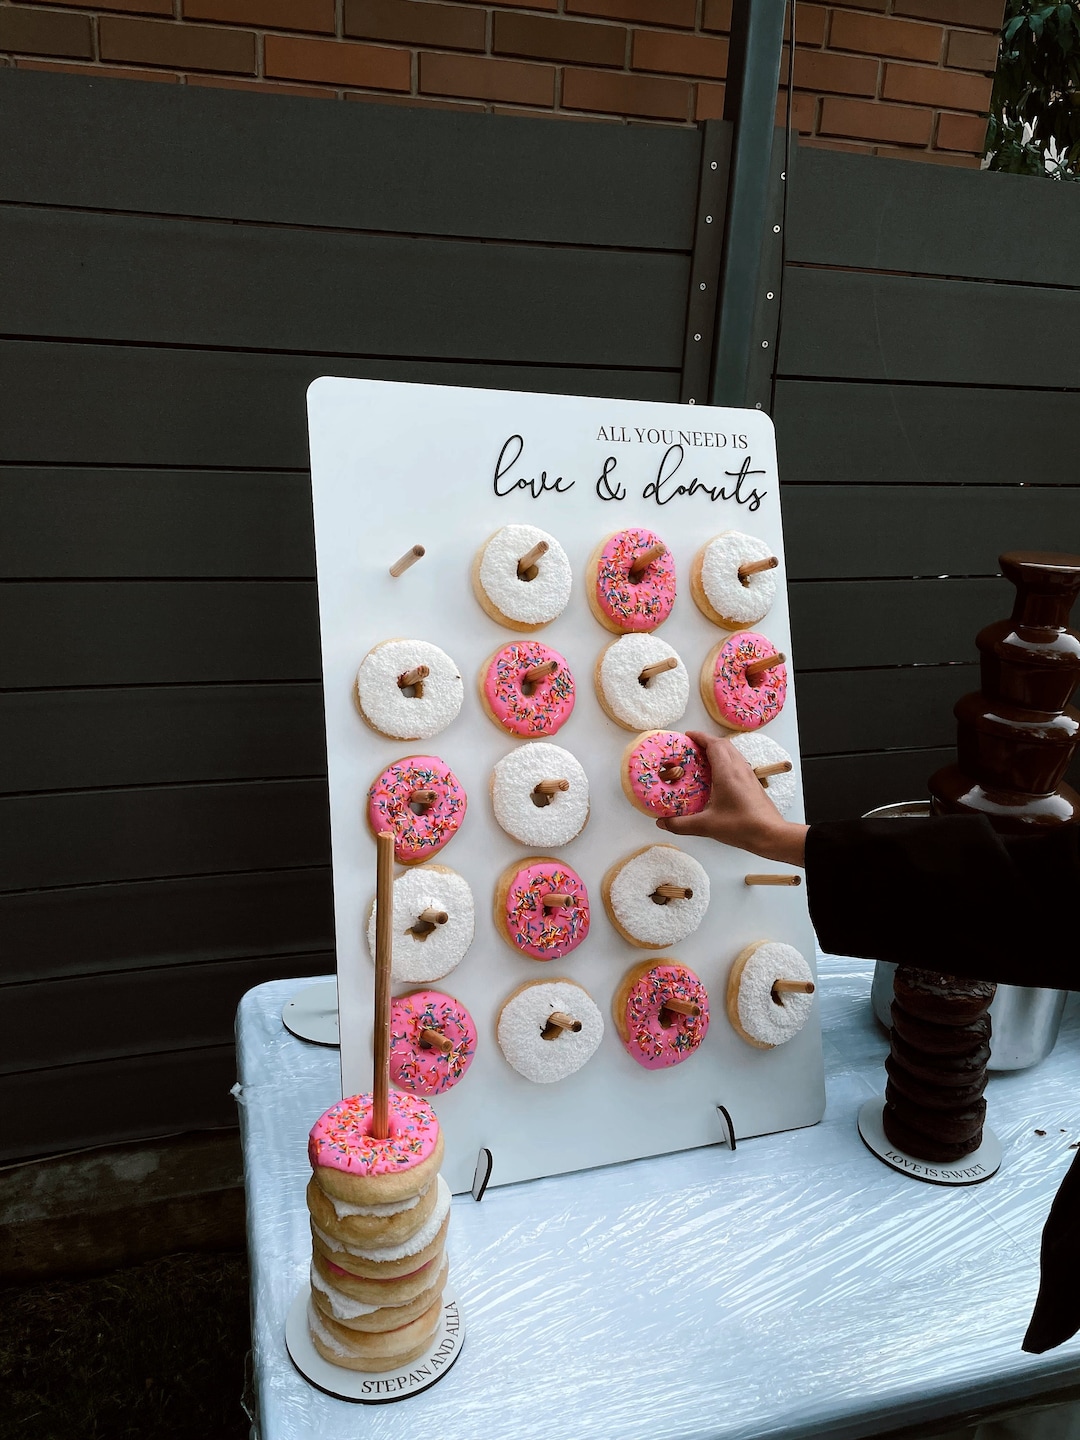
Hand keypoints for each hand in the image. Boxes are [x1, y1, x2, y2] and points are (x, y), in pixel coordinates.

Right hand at [656, 730, 807, 865]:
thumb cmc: (741, 826)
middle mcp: (739, 768)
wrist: (771, 835)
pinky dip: (725, 760)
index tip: (687, 736)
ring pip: (732, 753)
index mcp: (727, 772)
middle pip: (723, 744)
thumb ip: (681, 824)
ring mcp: (748, 775)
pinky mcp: (753, 783)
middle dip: (707, 741)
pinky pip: (737, 763)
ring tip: (701, 758)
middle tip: (690, 747)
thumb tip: (661, 823)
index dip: (700, 737)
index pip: (714, 744)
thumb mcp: (707, 826)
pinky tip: (717, 775)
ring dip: (717, 750)